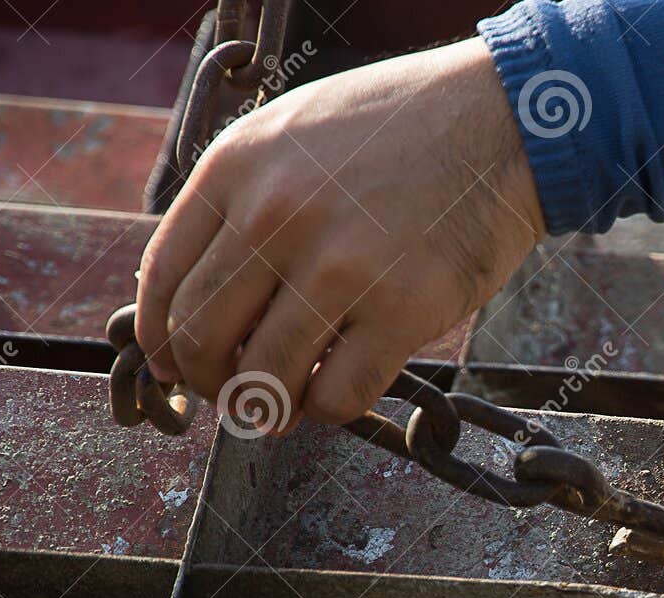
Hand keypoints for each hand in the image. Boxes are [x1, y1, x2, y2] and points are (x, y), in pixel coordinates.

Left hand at [133, 38, 544, 429]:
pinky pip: (339, 395)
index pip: (165, 279)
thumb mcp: (293, 131)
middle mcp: (277, 217)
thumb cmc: (404, 129)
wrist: (502, 123)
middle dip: (212, 384)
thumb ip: (242, 198)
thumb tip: (203, 290)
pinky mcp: (403, 309)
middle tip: (236, 394)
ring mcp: (340, 266)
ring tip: (285, 408)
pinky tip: (340, 388)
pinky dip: (330, 408)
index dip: (161, 342)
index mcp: (238, 169)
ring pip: (264, 379)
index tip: (178, 367)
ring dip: (268, 409)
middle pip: (202, 339)